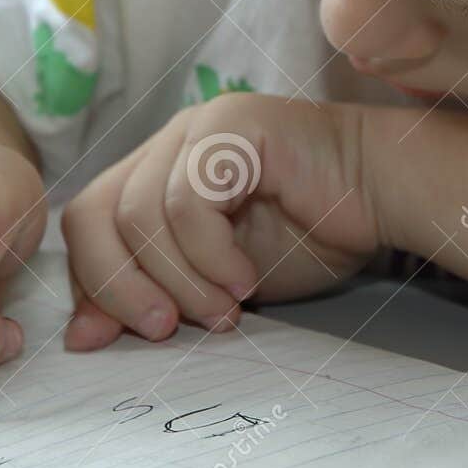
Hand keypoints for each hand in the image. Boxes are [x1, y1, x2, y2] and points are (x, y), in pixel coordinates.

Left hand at [61, 93, 378, 349]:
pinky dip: (210, 255)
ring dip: (179, 280)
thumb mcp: (216, 281)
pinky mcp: (231, 127)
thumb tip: (83, 339)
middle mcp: (166, 143)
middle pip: (94, 215)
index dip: (91, 284)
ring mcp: (197, 128)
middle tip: (164, 330)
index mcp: (155, 172)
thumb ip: (155, 295)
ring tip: (226, 311)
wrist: (383, 194)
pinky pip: (189, 201)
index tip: (110, 340)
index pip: (87, 222)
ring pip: (141, 215)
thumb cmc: (311, 233)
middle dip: (118, 287)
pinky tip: (245, 279)